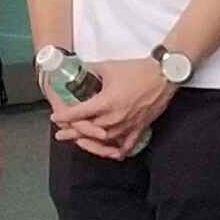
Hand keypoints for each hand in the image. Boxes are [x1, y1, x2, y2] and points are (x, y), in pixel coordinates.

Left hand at [56, 57, 172, 157]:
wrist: (164, 75)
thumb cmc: (137, 69)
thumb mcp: (109, 66)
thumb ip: (91, 70)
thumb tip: (78, 70)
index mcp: (106, 102)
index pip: (79, 113)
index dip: (65, 116)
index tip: (55, 118)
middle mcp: (115, 117)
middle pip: (89, 130)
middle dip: (73, 132)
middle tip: (61, 134)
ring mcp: (128, 124)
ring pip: (105, 140)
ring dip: (90, 142)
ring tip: (80, 143)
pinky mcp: (140, 127)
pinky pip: (126, 145)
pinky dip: (116, 150)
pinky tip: (110, 153)